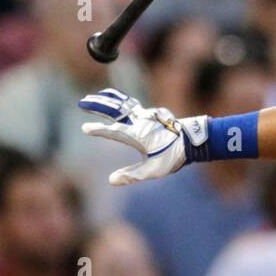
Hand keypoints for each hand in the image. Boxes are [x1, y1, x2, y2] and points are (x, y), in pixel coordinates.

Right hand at [78, 87, 207, 185]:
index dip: (98, 129)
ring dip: (108, 99)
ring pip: (123, 103)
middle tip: (82, 102)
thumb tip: (112, 180)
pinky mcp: (151, 114)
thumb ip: (132, 175)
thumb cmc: (174, 156)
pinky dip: (121, 101)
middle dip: (97, 105)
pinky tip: (119, 101)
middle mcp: (139, 122)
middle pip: (115, 110)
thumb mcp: (153, 170)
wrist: (193, 140)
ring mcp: (146, 116)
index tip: (84, 127)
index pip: (113, 131)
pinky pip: (133, 105)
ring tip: (96, 95)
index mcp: (137, 134)